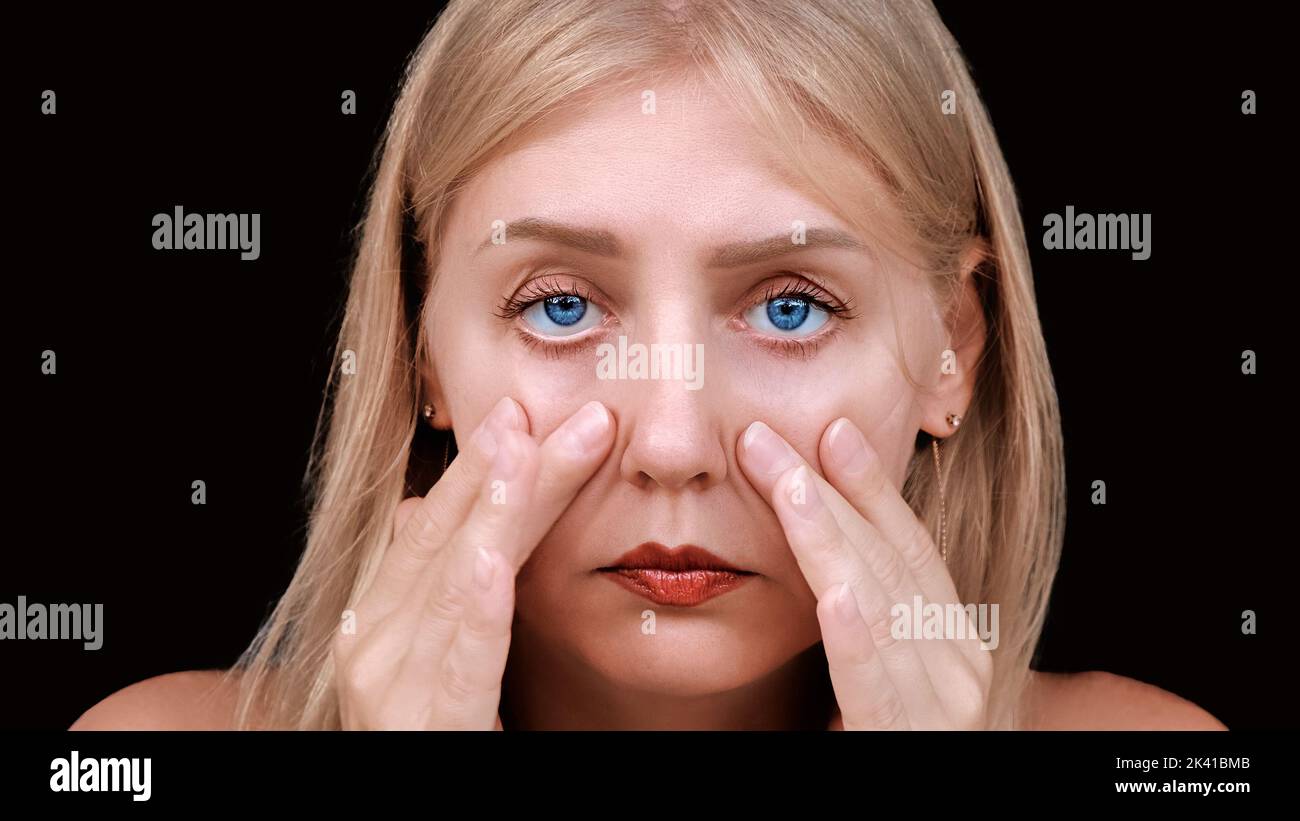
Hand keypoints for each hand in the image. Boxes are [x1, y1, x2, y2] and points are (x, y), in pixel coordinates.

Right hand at [333, 397, 614, 728]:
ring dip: (498, 510)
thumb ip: (434, 585)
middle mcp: (372, 640)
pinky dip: (474, 606)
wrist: (422, 809)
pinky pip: (456, 660)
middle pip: (451, 536)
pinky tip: (496, 564)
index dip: (485, 467)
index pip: (439, 524)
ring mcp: (387, 685)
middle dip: (510, 470)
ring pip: (453, 579)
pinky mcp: (421, 728)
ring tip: (532, 450)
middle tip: (566, 414)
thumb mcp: (440, 646)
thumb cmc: (438, 727)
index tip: (530, 413)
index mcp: (381, 614)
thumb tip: (423, 510)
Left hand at [737, 418, 991, 729]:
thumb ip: (866, 626)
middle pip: (888, 561)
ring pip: (881, 606)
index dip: (870, 488)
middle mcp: (958, 664)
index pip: (907, 549)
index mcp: (949, 641)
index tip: (829, 431)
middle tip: (770, 437)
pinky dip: (860, 638)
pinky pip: (880, 688)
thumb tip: (824, 565)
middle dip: (828, 492)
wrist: (925, 803)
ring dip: (829, 537)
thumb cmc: (896, 739)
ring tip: (787, 481)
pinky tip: (832, 597)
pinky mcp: (915, 745)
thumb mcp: (884, 674)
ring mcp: (945, 706)